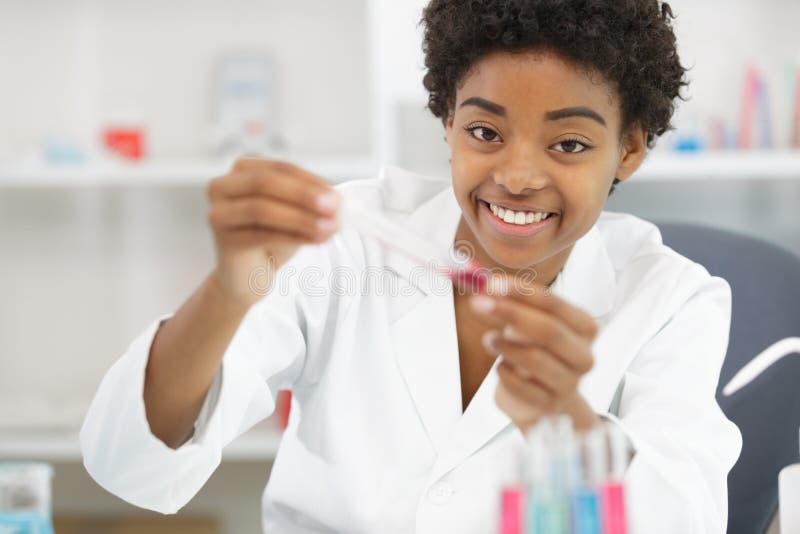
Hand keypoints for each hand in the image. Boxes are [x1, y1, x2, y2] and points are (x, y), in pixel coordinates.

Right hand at [207, 158, 340, 309]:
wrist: (249, 275)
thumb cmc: (271, 239)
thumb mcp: (293, 212)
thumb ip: (309, 202)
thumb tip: (335, 201)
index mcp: (242, 170)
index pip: (280, 168)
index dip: (310, 180)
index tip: (336, 196)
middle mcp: (223, 186)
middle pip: (265, 182)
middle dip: (303, 195)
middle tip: (332, 208)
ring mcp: (219, 213)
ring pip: (261, 209)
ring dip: (300, 218)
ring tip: (327, 228)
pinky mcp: (223, 240)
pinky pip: (261, 235)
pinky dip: (292, 236)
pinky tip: (314, 240)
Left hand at [471, 277, 600, 432]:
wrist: (542, 398)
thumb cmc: (535, 350)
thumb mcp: (527, 323)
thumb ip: (510, 302)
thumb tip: (483, 286)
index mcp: (584, 327)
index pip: (554, 304)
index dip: (522, 292)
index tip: (491, 283)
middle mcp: (583, 355)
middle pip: (549, 330)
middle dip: (511, 313)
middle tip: (479, 303)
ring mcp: (569, 383)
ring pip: (535, 358)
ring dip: (505, 345)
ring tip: (488, 339)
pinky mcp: (549, 404)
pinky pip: (521, 385)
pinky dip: (504, 372)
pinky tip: (500, 366)